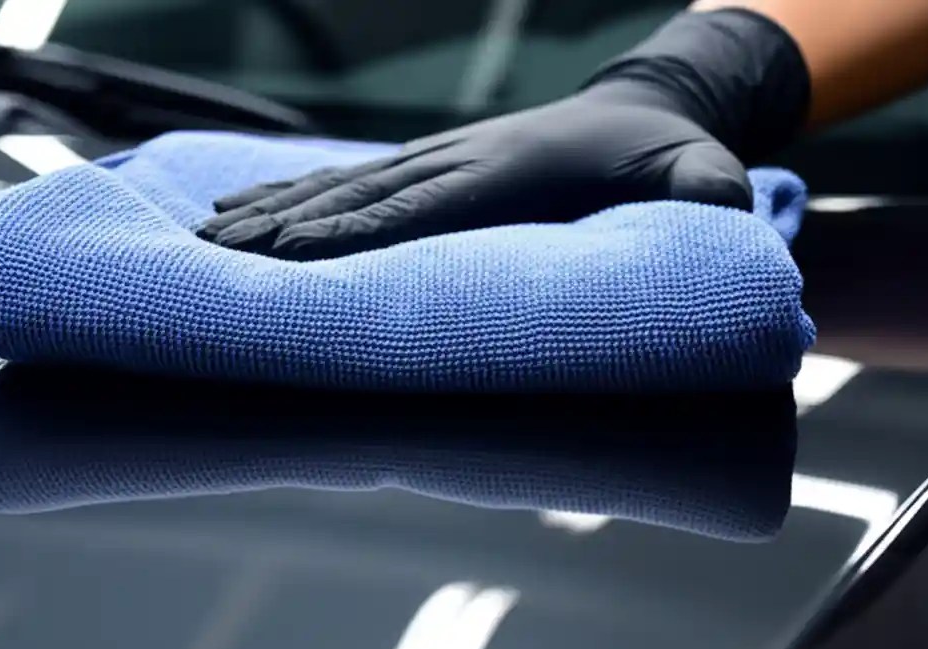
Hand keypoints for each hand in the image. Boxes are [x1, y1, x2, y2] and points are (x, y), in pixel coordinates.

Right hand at [196, 81, 751, 259]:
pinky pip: (344, 182)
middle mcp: (453, 163)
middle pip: (353, 199)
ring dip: (268, 216)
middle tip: (212, 262)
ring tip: (204, 241)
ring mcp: (433, 161)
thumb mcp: (702, 172)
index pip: (416, 209)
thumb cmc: (664, 157)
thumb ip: (708, 191)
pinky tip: (240, 214)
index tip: (285, 258)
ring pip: (335, 188)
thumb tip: (723, 213)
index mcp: (505, 173)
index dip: (349, 234)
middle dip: (281, 232)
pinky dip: (286, 198)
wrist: (641, 108)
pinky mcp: (425, 169)